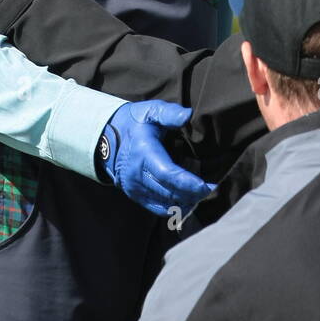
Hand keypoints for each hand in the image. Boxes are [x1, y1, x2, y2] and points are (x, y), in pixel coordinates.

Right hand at [99, 101, 215, 216]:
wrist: (107, 137)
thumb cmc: (136, 123)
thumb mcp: (151, 111)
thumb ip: (169, 113)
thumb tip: (188, 115)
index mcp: (143, 153)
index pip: (168, 175)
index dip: (189, 183)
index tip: (208, 186)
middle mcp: (137, 175)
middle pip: (169, 193)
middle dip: (193, 194)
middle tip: (213, 188)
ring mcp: (134, 188)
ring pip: (165, 204)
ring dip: (186, 202)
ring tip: (201, 192)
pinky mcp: (135, 196)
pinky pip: (158, 209)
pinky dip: (175, 207)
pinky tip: (188, 199)